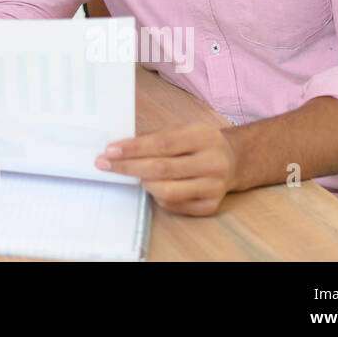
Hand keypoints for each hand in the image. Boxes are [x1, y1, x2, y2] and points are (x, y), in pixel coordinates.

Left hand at [95, 123, 238, 215]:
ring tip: (132, 174)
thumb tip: (120, 148)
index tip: (110, 150)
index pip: (162, 143)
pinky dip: (157, 195)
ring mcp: (213, 187)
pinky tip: (153, 185)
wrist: (232, 161)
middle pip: (161, 169)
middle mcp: (212, 163)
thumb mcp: (183, 130)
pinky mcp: (210, 206)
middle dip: (128, 167)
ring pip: (166, 190)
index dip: (133, 148)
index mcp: (203, 137)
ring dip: (142, 182)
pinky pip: (173, 204)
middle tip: (105, 164)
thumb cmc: (199, 144)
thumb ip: (155, 137)